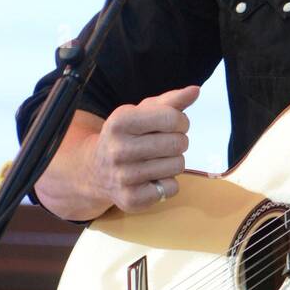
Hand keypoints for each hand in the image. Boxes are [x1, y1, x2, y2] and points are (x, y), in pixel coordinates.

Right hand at [89, 84, 199, 212]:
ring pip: (178, 166)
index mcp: (120, 122)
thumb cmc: (126, 136)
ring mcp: (124, 177)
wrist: (94, 171)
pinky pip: (172, 188)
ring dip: (174, 162)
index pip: (172, 118)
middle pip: (178, 143)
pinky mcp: (132, 199)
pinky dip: (168, 183)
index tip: (172, 125)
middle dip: (178, 142)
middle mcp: (118, 149)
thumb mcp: (141, 113)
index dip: (180, 121)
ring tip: (157, 160)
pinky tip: (151, 178)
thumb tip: (195, 91)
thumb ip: (170, 101)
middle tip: (164, 144)